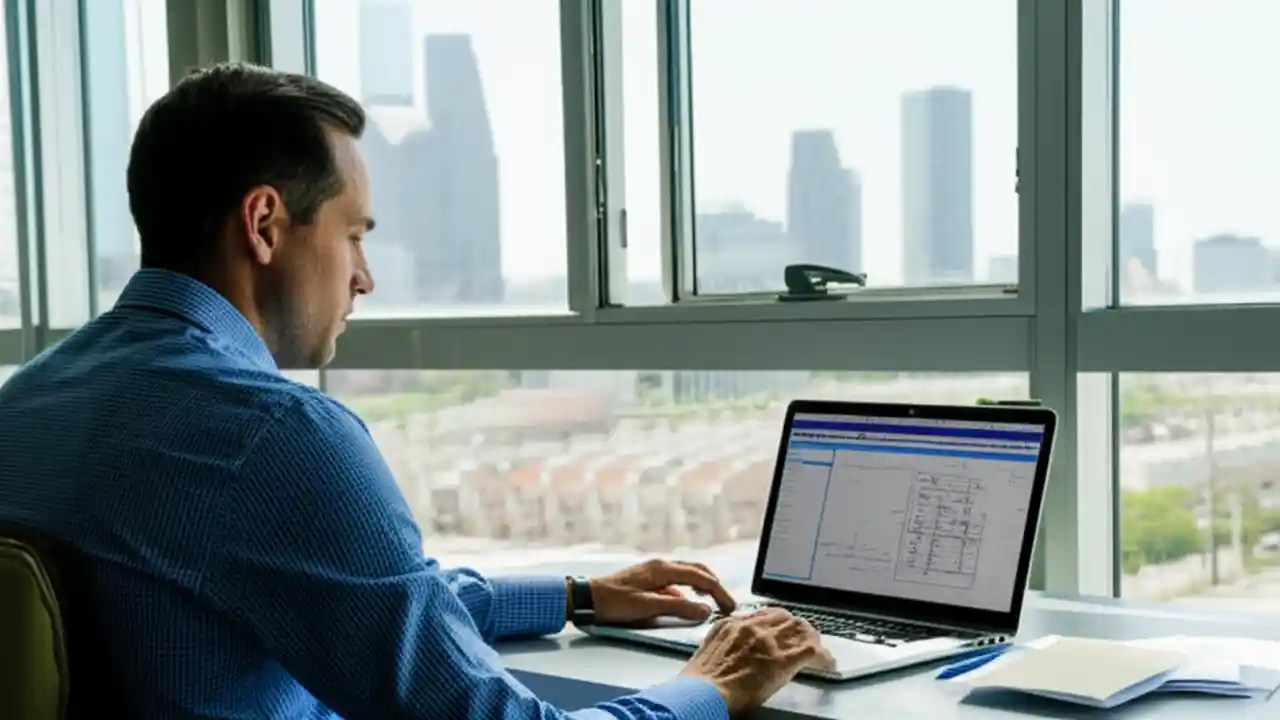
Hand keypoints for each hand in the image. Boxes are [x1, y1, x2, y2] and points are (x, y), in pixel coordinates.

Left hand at [586, 559, 735, 624]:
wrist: (586, 597)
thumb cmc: (613, 601)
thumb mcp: (647, 607)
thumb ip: (678, 608)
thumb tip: (704, 610)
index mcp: (663, 568)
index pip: (701, 577)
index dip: (719, 592)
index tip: (729, 606)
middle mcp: (661, 565)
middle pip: (697, 570)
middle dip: (714, 586)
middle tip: (726, 603)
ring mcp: (654, 570)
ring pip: (687, 574)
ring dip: (702, 586)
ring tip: (712, 601)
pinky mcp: (648, 579)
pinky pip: (675, 581)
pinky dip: (687, 590)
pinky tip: (686, 603)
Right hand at [680, 608, 835, 713]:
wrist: (702, 693)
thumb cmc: (700, 681)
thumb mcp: (708, 651)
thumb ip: (725, 643)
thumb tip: (734, 649)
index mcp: (732, 624)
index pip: (763, 615)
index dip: (777, 624)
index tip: (781, 632)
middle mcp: (752, 626)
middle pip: (784, 617)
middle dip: (795, 628)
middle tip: (803, 639)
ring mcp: (768, 641)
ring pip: (801, 629)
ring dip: (810, 639)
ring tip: (817, 650)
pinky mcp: (782, 659)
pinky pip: (811, 651)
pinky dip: (822, 658)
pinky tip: (827, 664)